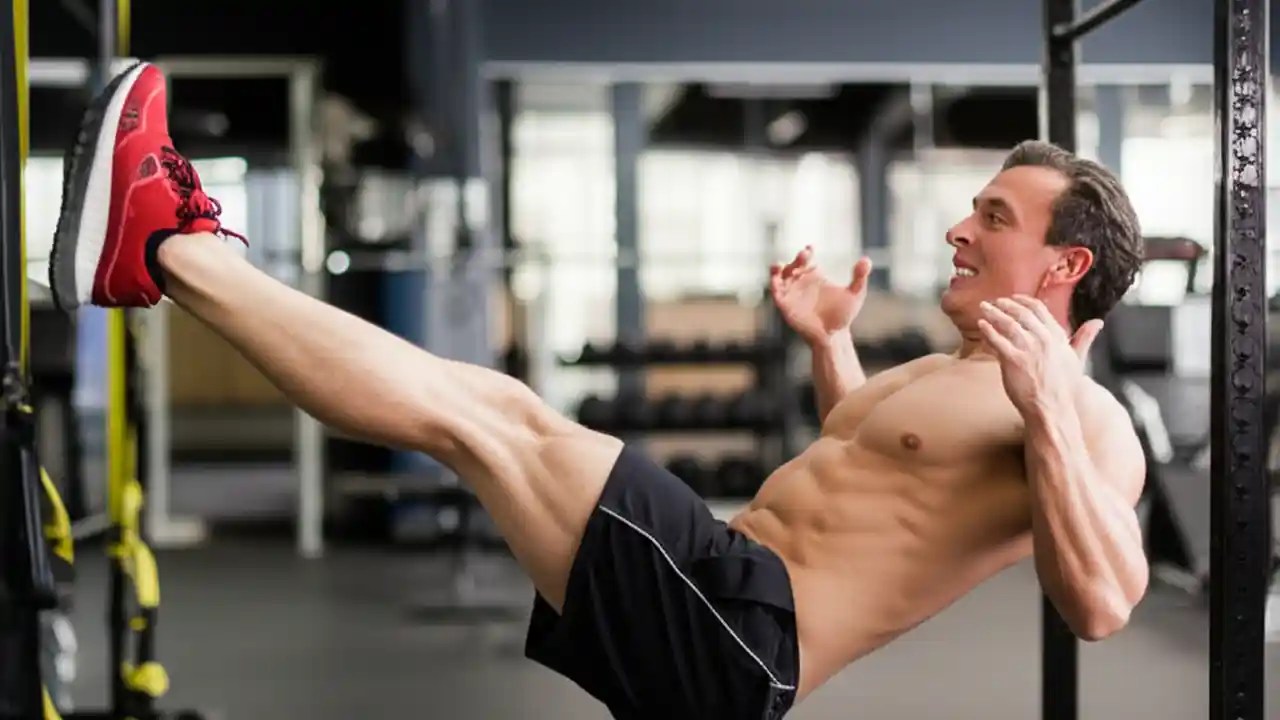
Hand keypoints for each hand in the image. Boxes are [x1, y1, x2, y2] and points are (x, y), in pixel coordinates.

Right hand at [769, 246, 871, 345]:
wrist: (833, 336)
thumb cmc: (843, 315)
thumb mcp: (855, 294)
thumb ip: (859, 277)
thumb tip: (866, 260)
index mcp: (815, 276)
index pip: (807, 259)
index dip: (806, 252)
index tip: (810, 248)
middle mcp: (801, 282)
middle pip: (793, 264)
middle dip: (797, 258)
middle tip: (804, 254)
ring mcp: (792, 293)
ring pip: (779, 275)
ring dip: (777, 268)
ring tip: (779, 265)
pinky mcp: (785, 305)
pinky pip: (776, 291)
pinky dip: (774, 283)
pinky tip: (777, 279)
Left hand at [977, 295, 1103, 415]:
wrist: (1053, 409)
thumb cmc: (1065, 388)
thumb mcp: (1077, 360)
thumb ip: (1083, 339)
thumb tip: (1097, 322)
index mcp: (1058, 337)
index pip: (1039, 310)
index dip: (1024, 301)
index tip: (1014, 298)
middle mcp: (1044, 339)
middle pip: (1021, 313)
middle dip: (1006, 305)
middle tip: (994, 302)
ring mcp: (1029, 349)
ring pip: (1008, 323)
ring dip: (994, 313)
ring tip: (984, 308)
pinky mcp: (1014, 360)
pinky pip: (997, 340)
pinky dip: (988, 330)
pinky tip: (981, 325)